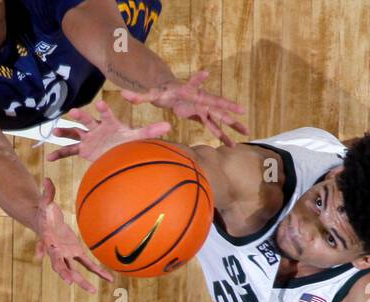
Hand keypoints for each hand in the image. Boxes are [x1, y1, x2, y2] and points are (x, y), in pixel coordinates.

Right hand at [33, 178, 113, 293]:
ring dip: (83, 281)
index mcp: (50, 243)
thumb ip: (47, 193)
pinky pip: (88, 264)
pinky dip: (98, 271)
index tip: (64, 275)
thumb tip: (46, 179)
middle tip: (73, 284)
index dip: (58, 265)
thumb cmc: (43, 210)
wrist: (43, 220)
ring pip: (75, 270)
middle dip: (68, 276)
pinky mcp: (75, 252)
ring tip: (93, 291)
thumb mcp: (44, 202)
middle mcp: (57, 252)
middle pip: (62, 267)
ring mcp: (67, 254)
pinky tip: (109, 279)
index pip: (52, 256)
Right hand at [45, 100, 171, 162]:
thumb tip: (170, 126)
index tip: (101, 103)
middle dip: (80, 116)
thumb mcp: (138, 137)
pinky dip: (60, 155)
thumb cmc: (126, 142)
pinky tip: (50, 160)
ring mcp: (88, 138)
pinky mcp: (82, 149)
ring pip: (74, 133)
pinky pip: (69, 151)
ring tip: (55, 131)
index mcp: (109, 123)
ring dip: (65, 132)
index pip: (106, 114)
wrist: (116, 153)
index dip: (104, 109)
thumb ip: (151, 131)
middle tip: (73, 112)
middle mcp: (96, 128)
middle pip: (86, 120)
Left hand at [122, 71, 248, 145]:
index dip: (220, 102)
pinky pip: (214, 127)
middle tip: (244, 119)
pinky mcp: (201, 116)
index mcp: (193, 95)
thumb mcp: (150, 93)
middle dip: (231, 115)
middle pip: (219, 108)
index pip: (207, 97)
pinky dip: (221, 136)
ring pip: (219, 119)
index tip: (233, 105)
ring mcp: (202, 109)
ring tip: (246, 134)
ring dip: (231, 127)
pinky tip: (231, 145)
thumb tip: (123, 93)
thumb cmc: (159, 90)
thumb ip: (138, 95)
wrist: (165, 88)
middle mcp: (201, 101)